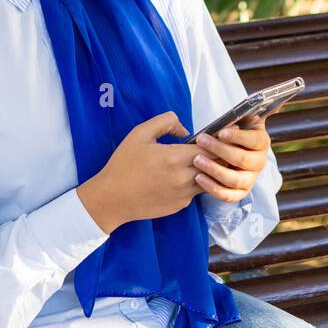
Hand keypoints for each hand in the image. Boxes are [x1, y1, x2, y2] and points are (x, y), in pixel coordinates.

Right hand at [79, 111, 205, 230]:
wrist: (112, 198)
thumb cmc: (123, 165)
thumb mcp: (140, 134)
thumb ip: (166, 122)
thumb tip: (185, 130)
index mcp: (176, 158)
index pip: (211, 148)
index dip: (216, 141)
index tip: (214, 137)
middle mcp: (184, 178)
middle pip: (215, 165)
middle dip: (216, 156)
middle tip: (210, 149)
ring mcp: (184, 194)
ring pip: (209, 180)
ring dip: (208, 171)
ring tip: (195, 162)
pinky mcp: (180, 205)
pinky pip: (195, 192)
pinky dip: (194, 184)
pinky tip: (180, 178)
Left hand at [192, 111, 274, 203]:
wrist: (231, 152)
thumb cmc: (234, 132)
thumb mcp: (245, 119)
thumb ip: (258, 108)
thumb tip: (278, 102)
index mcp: (262, 142)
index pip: (253, 141)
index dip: (238, 137)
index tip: (221, 131)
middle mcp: (259, 162)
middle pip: (242, 160)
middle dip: (220, 150)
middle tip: (201, 140)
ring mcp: (250, 180)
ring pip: (234, 180)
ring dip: (214, 170)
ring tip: (197, 160)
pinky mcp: (239, 193)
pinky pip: (228, 195)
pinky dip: (213, 188)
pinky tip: (199, 178)